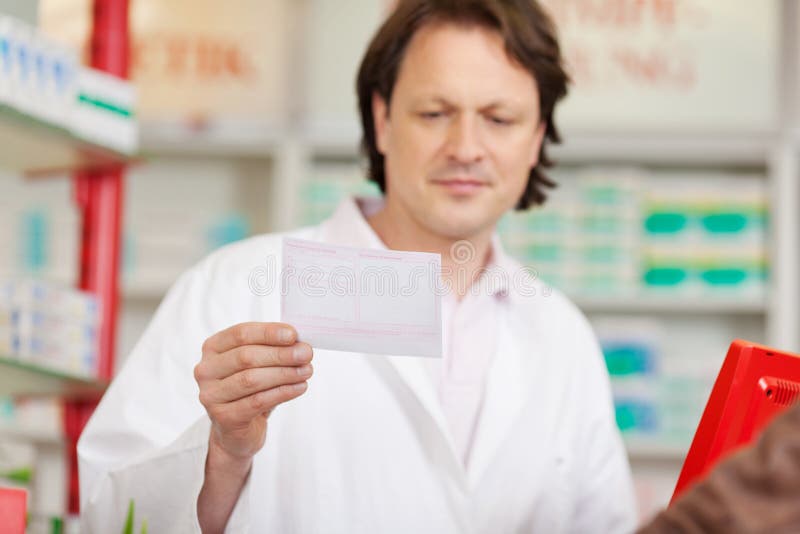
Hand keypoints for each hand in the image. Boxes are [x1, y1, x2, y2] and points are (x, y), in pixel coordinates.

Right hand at [194, 322, 312, 461]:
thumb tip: (300, 344)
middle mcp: (206, 369)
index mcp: (212, 347)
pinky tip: (300, 387)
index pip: (241, 334)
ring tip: (306, 371)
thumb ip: (272, 348)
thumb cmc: (250, 388)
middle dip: (281, 354)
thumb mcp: (258, 362)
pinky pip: (257, 402)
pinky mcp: (223, 417)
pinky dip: (283, 392)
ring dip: (284, 374)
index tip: (293, 335)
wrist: (237, 428)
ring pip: (251, 380)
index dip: (268, 333)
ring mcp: (210, 395)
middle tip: (307, 354)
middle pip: (246, 357)